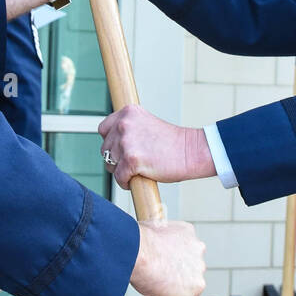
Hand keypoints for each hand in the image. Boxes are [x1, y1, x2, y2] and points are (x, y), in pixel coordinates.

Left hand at [99, 104, 216, 189]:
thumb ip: (129, 130)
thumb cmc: (172, 142)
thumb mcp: (146, 125)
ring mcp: (126, 142)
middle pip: (105, 149)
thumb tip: (112, 146)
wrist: (191, 152)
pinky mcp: (131, 160)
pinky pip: (119, 177)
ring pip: (110, 164)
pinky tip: (136, 180)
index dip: (111, 142)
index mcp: (128, 113)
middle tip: (132, 164)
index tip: (120, 149)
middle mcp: (124, 124)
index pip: (104, 129)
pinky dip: (125, 182)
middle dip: (115, 159)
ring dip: (120, 171)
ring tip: (136, 172)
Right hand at [130, 218, 205, 295]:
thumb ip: (159, 239)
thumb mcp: (151, 229)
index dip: (169, 260)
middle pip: (188, 268)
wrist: (139, 252)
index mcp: (188, 233)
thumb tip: (150, 244)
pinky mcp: (192, 291)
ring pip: (187, 286)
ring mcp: (197, 272)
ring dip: (171, 289)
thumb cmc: (139, 241)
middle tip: (153, 278)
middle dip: (172, 274)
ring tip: (151, 290)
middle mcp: (197, 250)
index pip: (183, 250)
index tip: (158, 265)